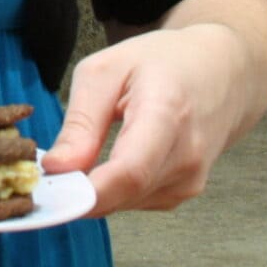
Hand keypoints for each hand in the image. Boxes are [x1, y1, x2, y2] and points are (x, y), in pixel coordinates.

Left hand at [38, 23, 249, 215]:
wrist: (220, 73)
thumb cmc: (162, 63)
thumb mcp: (107, 70)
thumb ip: (82, 121)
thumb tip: (56, 168)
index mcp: (168, 112)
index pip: (130, 171)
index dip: (86, 191)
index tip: (50, 190)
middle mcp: (187, 154)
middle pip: (124, 193)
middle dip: (78, 191)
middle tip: (46, 171)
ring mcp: (191, 178)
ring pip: (125, 202)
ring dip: (94, 189)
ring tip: (83, 151)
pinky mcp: (185, 192)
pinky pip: (135, 201)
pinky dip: (113, 188)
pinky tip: (111, 159)